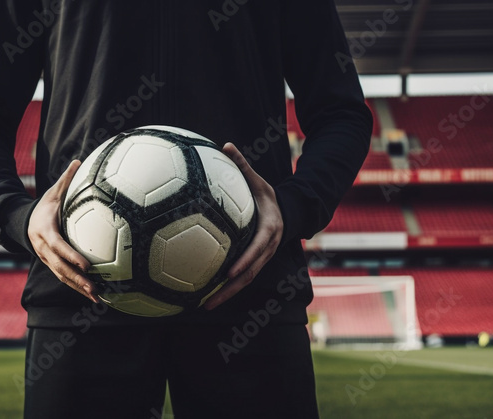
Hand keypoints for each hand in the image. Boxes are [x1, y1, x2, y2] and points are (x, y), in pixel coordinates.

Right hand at [28, 160, 97, 302]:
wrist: (23, 223)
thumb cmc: (44, 206)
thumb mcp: (52, 193)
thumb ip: (66, 179)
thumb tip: (80, 160)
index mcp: (46, 231)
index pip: (59, 247)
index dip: (72, 257)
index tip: (87, 265)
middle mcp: (45, 249)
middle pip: (61, 268)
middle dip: (77, 279)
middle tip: (94, 288)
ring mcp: (47, 260)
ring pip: (62, 277)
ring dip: (79, 288)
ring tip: (96, 297)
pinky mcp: (51, 265)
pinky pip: (64, 278)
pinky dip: (77, 288)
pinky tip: (92, 295)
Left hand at [203, 143, 283, 309]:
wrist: (288, 212)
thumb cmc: (267, 195)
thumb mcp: (258, 181)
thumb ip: (242, 165)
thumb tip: (225, 144)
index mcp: (269, 229)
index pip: (258, 249)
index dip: (245, 261)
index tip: (230, 272)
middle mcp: (268, 249)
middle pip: (250, 274)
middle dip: (231, 289)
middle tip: (209, 300)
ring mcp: (263, 259)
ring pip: (245, 281)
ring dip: (227, 295)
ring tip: (204, 305)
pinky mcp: (256, 263)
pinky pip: (241, 278)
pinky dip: (227, 288)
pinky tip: (207, 295)